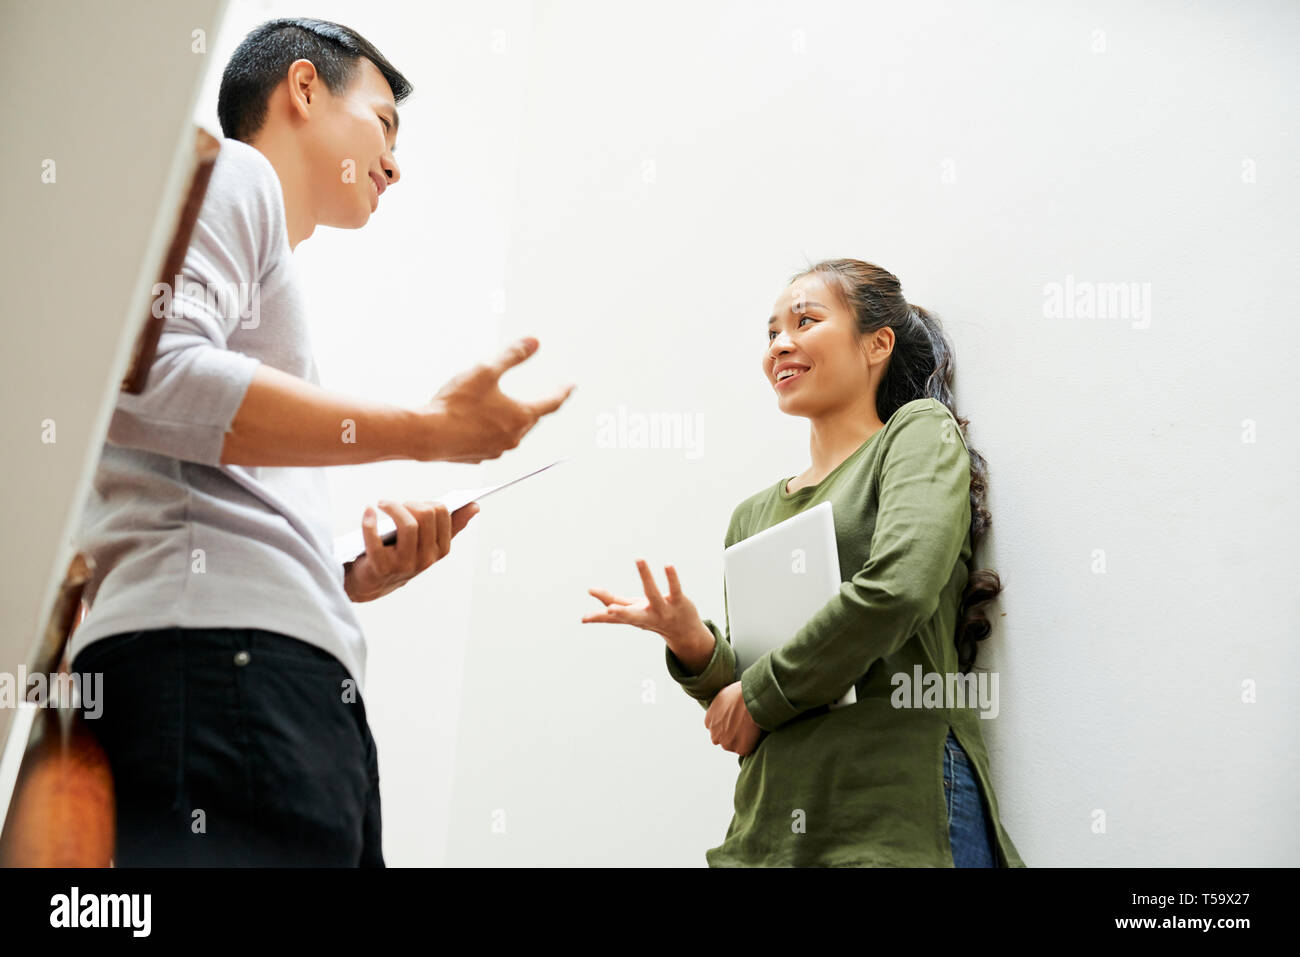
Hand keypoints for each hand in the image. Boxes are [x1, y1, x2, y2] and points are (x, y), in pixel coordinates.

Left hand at [343, 499, 478, 601]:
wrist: (373, 582)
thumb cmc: (402, 554)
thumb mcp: (428, 542)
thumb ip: (452, 525)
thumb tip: (475, 507)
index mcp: (441, 550)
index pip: (442, 513)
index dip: (427, 502)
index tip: (414, 504)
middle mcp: (426, 559)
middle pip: (426, 516)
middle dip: (410, 504)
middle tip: (395, 505)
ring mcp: (404, 564)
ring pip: (408, 525)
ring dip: (393, 508)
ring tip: (382, 504)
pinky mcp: (380, 567)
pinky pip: (375, 540)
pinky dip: (370, 522)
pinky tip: (369, 511)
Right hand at [418, 337, 574, 462]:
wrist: (427, 435)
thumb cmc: (457, 404)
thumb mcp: (485, 371)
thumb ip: (511, 355)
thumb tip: (534, 342)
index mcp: (521, 417)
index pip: (551, 403)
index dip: (562, 391)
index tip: (570, 386)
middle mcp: (513, 438)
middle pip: (530, 418)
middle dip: (534, 406)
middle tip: (539, 397)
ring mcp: (496, 451)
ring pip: (511, 432)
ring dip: (510, 419)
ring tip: (502, 408)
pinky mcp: (477, 457)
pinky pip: (490, 442)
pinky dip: (489, 431)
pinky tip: (477, 423)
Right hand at [582, 559, 708, 649]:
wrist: (685, 633)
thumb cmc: (653, 618)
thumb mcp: (633, 610)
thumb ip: (613, 600)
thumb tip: (589, 590)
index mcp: (632, 617)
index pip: (613, 619)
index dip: (597, 618)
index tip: (583, 618)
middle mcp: (646, 616)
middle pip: (632, 616)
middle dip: (621, 613)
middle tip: (610, 609)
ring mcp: (663, 610)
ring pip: (654, 594)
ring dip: (646, 577)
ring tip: (639, 559)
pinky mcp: (678, 602)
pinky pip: (675, 589)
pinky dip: (671, 577)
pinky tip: (668, 565)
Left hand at [704, 681, 763, 755]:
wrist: (749, 699)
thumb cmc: (739, 692)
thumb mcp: (722, 696)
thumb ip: (720, 706)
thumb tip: (727, 707)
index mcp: (708, 721)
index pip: (715, 728)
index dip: (726, 724)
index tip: (734, 720)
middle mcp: (714, 734)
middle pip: (722, 739)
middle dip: (731, 734)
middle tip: (743, 725)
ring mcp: (726, 743)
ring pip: (733, 746)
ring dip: (740, 740)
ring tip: (750, 727)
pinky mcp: (740, 749)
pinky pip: (745, 750)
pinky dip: (750, 744)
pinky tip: (755, 732)